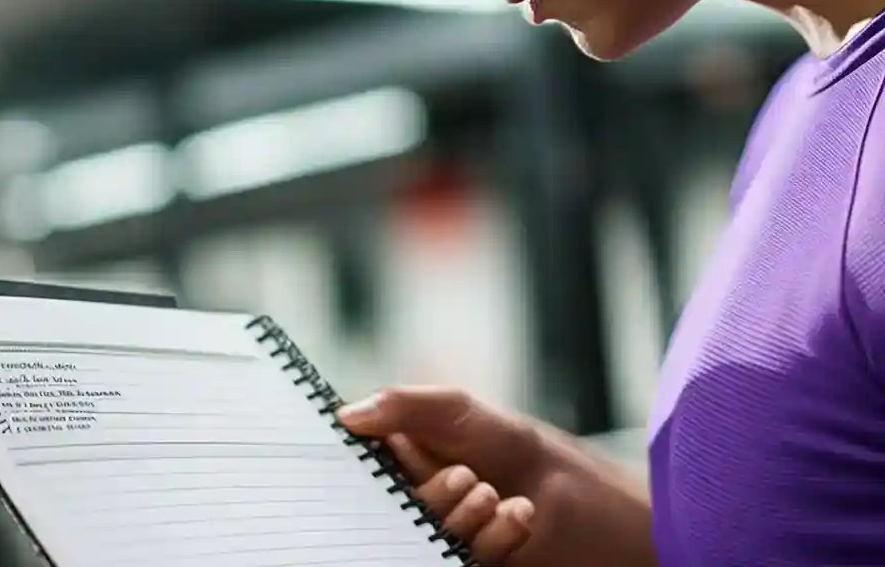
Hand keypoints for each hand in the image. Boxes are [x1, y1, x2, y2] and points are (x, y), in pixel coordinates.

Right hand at [338, 386, 655, 566]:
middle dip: (429, 494)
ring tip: (498, 495)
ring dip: (463, 518)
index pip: (369, 464)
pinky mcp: (475, 565)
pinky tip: (521, 515)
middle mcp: (426, 502)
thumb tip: (345, 416)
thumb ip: (405, 406)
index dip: (364, 464)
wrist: (612, 513)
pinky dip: (491, 538)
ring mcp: (450, 540)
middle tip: (468, 477)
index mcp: (414, 462)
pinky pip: (461, 560)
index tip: (367, 460)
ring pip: (425, 537)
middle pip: (393, 507)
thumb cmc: (536, 454)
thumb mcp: (464, 414)